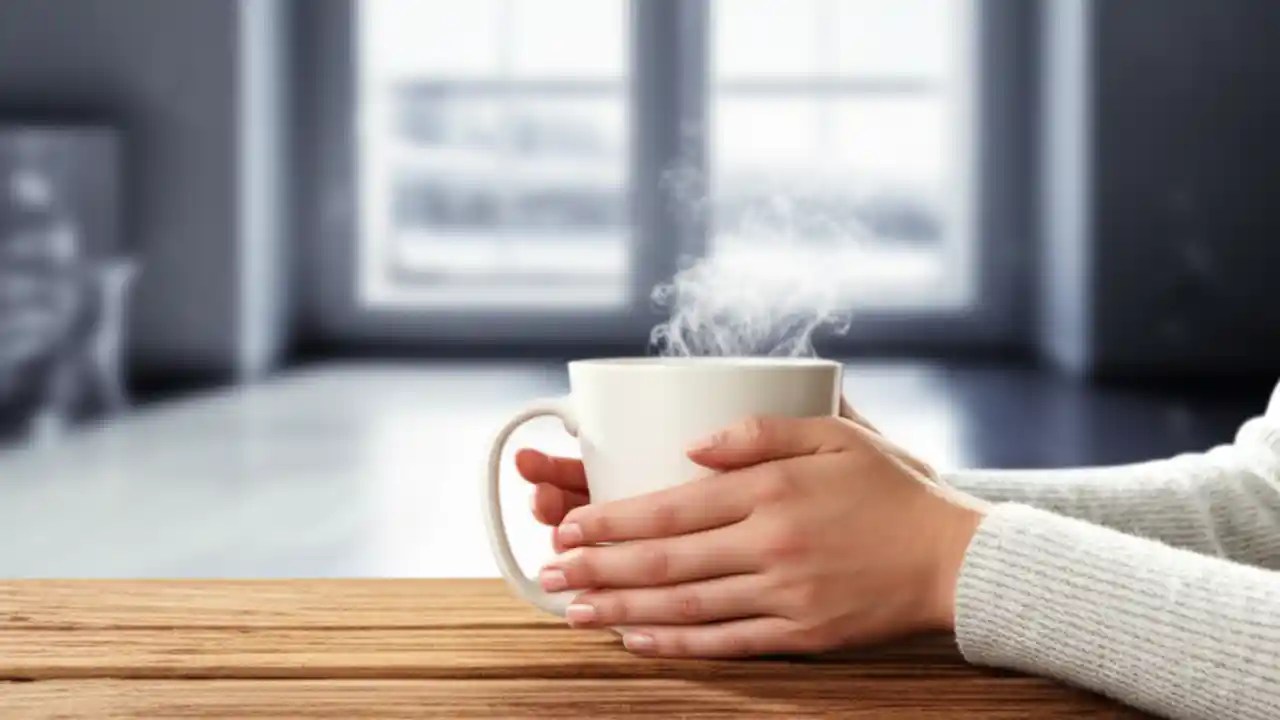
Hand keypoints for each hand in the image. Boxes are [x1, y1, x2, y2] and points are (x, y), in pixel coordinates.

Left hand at [519, 413, 986, 658]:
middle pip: (666, 563)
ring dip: (623, 609)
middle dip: (599, 568)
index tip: (569, 526)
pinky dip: (676, 643)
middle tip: (552, 574)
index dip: (612, 521)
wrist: (952, 559)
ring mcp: (785, 596)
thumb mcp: (835, 434)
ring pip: (686, 607)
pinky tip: (637, 637)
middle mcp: (772, 546)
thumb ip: (759, 432)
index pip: (671, 509)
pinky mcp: (801, 634)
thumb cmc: (890, 489)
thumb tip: (688, 445)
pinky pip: (726, 643)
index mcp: (772, 490)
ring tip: (576, 610)